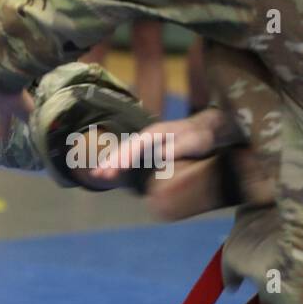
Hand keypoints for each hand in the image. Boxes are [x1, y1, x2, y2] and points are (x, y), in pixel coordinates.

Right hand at [85, 114, 220, 183]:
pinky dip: (119, 162)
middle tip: (98, 175)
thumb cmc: (200, 136)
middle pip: (125, 148)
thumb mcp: (194, 142)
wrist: (205, 128)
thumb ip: (177, 148)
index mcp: (154, 133)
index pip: (135, 146)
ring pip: (125, 151)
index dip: (124, 157)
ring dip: (111, 163)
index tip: (115, 169)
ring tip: (98, 175)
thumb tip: (160, 155)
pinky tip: (112, 171)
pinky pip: (130, 155)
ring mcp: (146, 141)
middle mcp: (146, 135)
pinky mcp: (148, 147)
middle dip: (111, 161)